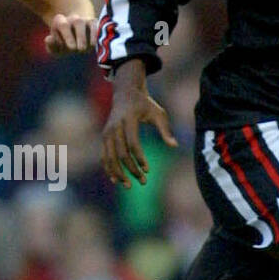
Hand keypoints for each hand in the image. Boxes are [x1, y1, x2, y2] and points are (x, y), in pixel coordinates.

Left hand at [44, 14, 96, 55]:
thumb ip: (51, 46)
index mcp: (59, 21)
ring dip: (85, 37)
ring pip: (85, 24)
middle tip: (76, 50)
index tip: (72, 48)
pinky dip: (95, 36)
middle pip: (77, 22)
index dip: (68, 36)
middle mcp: (72, 18)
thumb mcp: (56, 48)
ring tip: (83, 50)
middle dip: (78, 36)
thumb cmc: (64, 44)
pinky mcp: (93, 23)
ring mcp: (83, 19)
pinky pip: (95, 27)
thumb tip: (49, 39)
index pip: (63, 25)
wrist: (77, 38)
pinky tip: (92, 46)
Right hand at [100, 63, 177, 188]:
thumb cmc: (145, 105)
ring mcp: (107, 132)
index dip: (139, 158)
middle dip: (131, 169)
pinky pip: (104, 156)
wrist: (125, 93)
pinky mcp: (104, 137)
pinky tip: (115, 180)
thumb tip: (174, 146)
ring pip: (109, 157)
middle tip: (143, 182)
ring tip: (128, 186)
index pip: (132, 143)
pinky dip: (108, 168)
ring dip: (118, 173)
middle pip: (120, 153)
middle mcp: (115, 126)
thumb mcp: (158, 113)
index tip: (148, 170)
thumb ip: (165, 130)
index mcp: (128, 120)